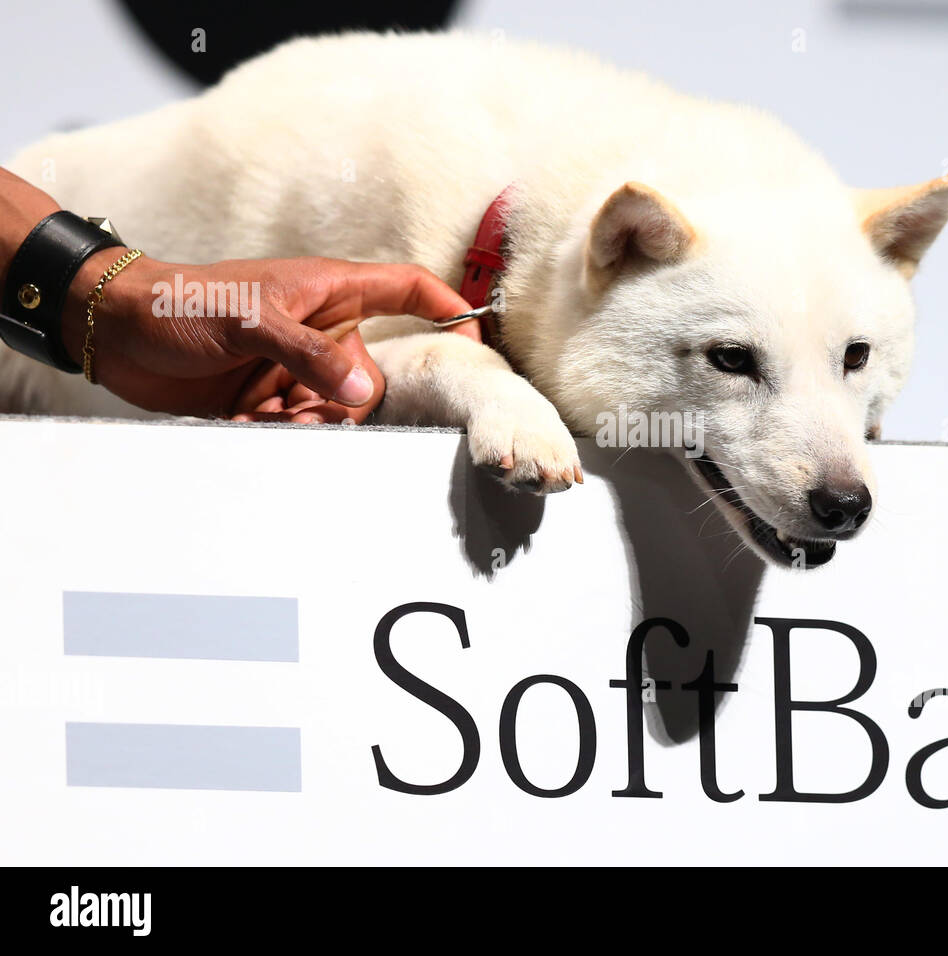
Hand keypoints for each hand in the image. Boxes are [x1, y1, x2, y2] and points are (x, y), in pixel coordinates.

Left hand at [64, 251, 476, 421]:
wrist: (112, 330)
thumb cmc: (178, 302)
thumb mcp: (247, 321)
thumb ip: (308, 354)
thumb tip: (363, 390)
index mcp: (328, 291)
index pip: (407, 289)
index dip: (448, 307)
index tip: (478, 338)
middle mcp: (320, 330)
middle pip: (374, 375)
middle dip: (347, 403)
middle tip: (306, 409)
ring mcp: (296, 366)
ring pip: (339, 410)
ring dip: (308, 424)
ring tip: (264, 416)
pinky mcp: (270, 398)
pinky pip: (301, 429)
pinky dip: (281, 435)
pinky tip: (246, 422)